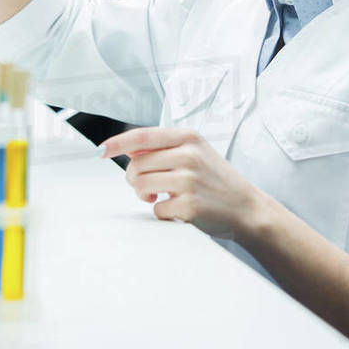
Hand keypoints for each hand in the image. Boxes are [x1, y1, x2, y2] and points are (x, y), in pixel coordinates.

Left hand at [100, 127, 264, 238]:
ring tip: (159, 196)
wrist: (247, 208)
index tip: (101, 150)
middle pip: (136, 165)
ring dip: (144, 195)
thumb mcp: (196, 152)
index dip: (117, 143)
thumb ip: (164, 147)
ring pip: (140, 185)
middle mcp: (189, 155)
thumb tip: (127, 148)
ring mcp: (189, 181)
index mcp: (189, 137)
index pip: (141, 136)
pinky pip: (156, 209)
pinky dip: (162, 212)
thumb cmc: (217, 180)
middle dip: (135, 179)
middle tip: (149, 186)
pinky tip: (178, 209)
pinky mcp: (189, 206)